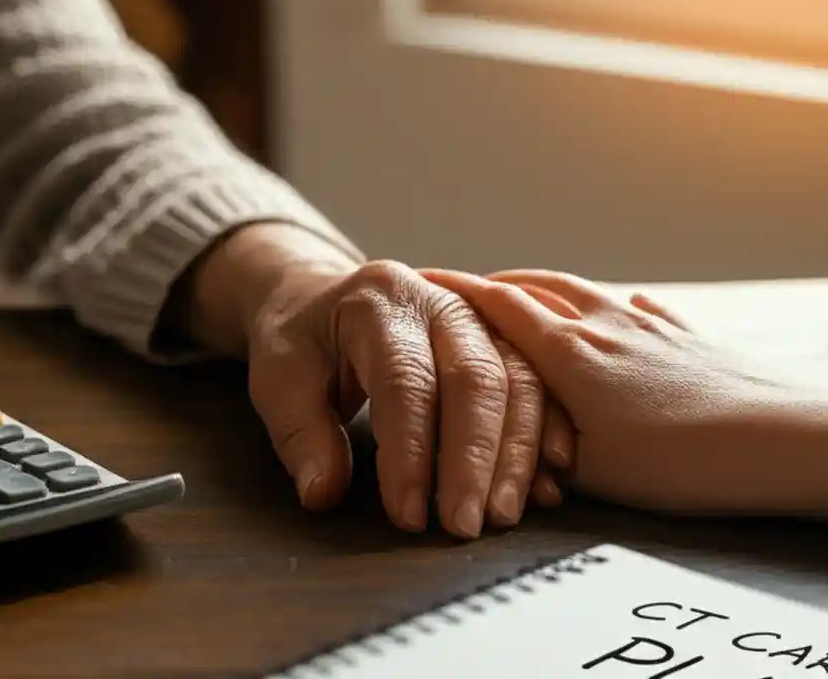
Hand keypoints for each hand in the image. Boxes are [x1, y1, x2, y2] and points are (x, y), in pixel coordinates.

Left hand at [180, 226, 572, 537]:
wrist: (328, 301)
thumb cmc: (304, 342)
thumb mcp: (280, 378)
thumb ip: (301, 435)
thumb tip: (324, 492)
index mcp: (381, 300)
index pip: (405, 379)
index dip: (410, 452)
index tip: (407, 514)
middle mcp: (442, 300)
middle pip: (476, 376)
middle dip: (474, 459)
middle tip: (463, 526)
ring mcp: (482, 318)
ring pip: (520, 380)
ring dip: (517, 455)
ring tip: (501, 516)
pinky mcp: (507, 340)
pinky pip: (542, 385)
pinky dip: (548, 436)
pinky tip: (546, 483)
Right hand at [422, 269, 804, 514]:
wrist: (782, 440)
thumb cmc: (683, 462)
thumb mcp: (592, 471)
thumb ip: (542, 442)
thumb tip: (511, 431)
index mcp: (569, 354)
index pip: (500, 309)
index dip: (461, 294)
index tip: (428, 280)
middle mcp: (605, 326)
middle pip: (540, 288)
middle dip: (501, 284)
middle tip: (471, 283)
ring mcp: (651, 328)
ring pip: (588, 292)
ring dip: (553, 288)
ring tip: (533, 289)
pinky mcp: (691, 340)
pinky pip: (643, 310)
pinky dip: (619, 306)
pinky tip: (628, 308)